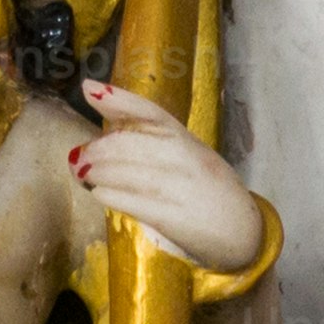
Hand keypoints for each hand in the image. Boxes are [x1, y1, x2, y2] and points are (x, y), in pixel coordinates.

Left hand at [67, 84, 266, 272]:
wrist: (244, 234)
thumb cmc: (212, 195)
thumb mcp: (192, 161)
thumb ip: (159, 147)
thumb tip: (110, 137)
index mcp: (190, 142)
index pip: (152, 113)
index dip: (119, 100)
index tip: (89, 89)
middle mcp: (187, 159)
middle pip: (132, 143)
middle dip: (98, 148)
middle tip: (79, 156)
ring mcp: (182, 188)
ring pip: (129, 171)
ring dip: (98, 171)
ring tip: (82, 173)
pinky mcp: (177, 217)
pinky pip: (136, 201)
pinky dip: (112, 194)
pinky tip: (99, 193)